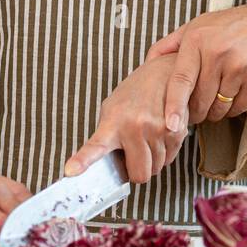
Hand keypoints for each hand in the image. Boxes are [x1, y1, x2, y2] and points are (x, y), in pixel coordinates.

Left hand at [64, 54, 188, 183]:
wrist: (163, 73)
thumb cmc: (135, 94)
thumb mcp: (113, 109)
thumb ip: (106, 137)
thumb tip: (103, 169)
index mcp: (113, 122)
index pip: (96, 146)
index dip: (83, 161)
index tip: (71, 172)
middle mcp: (135, 126)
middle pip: (140, 174)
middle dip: (138, 170)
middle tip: (135, 153)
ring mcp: (157, 129)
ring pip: (156, 168)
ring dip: (153, 159)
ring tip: (149, 136)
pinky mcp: (176, 130)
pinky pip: (170, 159)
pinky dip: (166, 152)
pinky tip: (161, 134)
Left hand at [146, 0, 246, 127]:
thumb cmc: (233, 25)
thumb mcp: (198, 25)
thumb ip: (170, 44)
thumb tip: (145, 64)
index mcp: (197, 40)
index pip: (180, 81)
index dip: (174, 106)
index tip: (171, 126)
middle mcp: (218, 52)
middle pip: (200, 101)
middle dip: (198, 111)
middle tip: (200, 107)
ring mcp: (239, 66)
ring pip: (219, 108)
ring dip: (217, 110)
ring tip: (221, 94)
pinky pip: (239, 107)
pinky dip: (236, 107)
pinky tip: (238, 91)